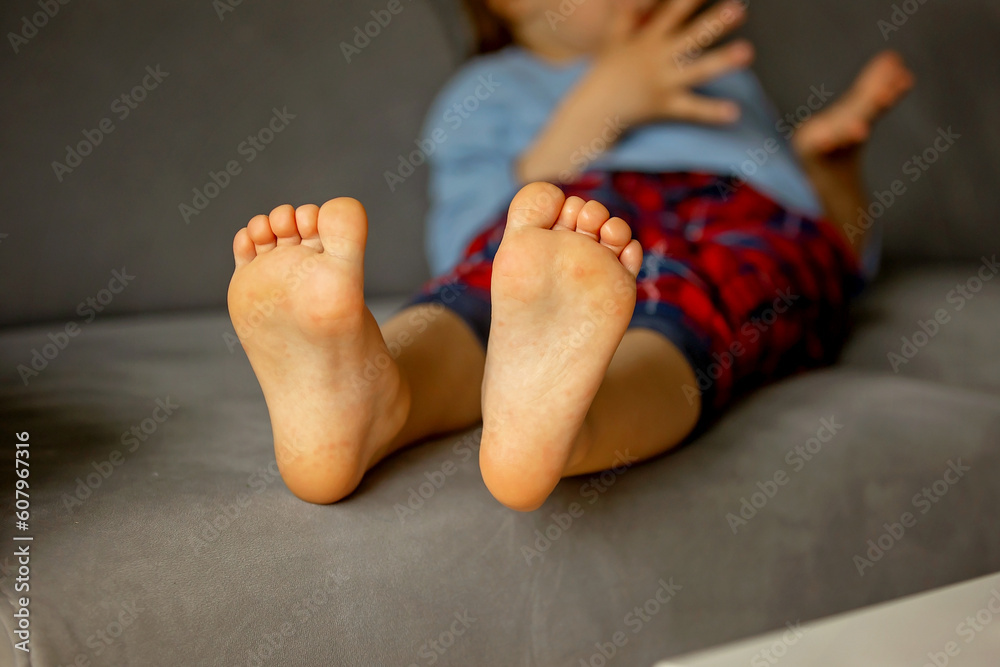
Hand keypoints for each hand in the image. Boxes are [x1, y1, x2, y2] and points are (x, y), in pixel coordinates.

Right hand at [591, 0, 754, 126]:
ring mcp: (663, 82)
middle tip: (738, 10)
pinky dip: (711, 112)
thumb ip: (627, 12)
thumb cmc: (608, 71)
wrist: (593, 108)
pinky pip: (691, 109)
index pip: (674, 11)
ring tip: (747, 52)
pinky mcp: (665, 106)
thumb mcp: (614, 36)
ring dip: (722, 60)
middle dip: (715, 23)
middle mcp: (658, 57)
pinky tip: (733, 112)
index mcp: (650, 38)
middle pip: (692, 36)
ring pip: (697, 69)